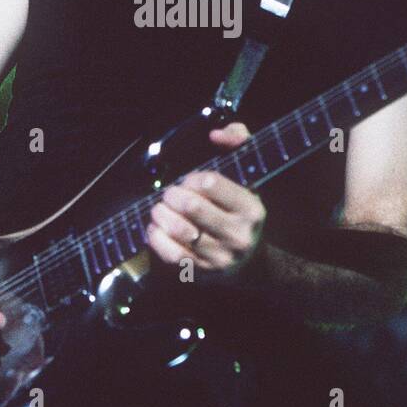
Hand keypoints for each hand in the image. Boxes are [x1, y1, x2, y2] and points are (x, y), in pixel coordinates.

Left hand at [146, 121, 265, 276]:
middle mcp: (238, 234)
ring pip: (178, 230)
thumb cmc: (240, 211)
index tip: (189, 182)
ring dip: (160, 214)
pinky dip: (156, 237)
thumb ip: (239, 142)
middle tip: (169, 194)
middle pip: (191, 206)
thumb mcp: (249, 175)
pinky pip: (171, 253)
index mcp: (251, 209)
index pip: (210, 184)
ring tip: (160, 209)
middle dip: (172, 195)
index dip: (192, 179)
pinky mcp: (202, 272)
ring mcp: (220, 256)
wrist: (249, 263)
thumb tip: (216, 134)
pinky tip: (156, 228)